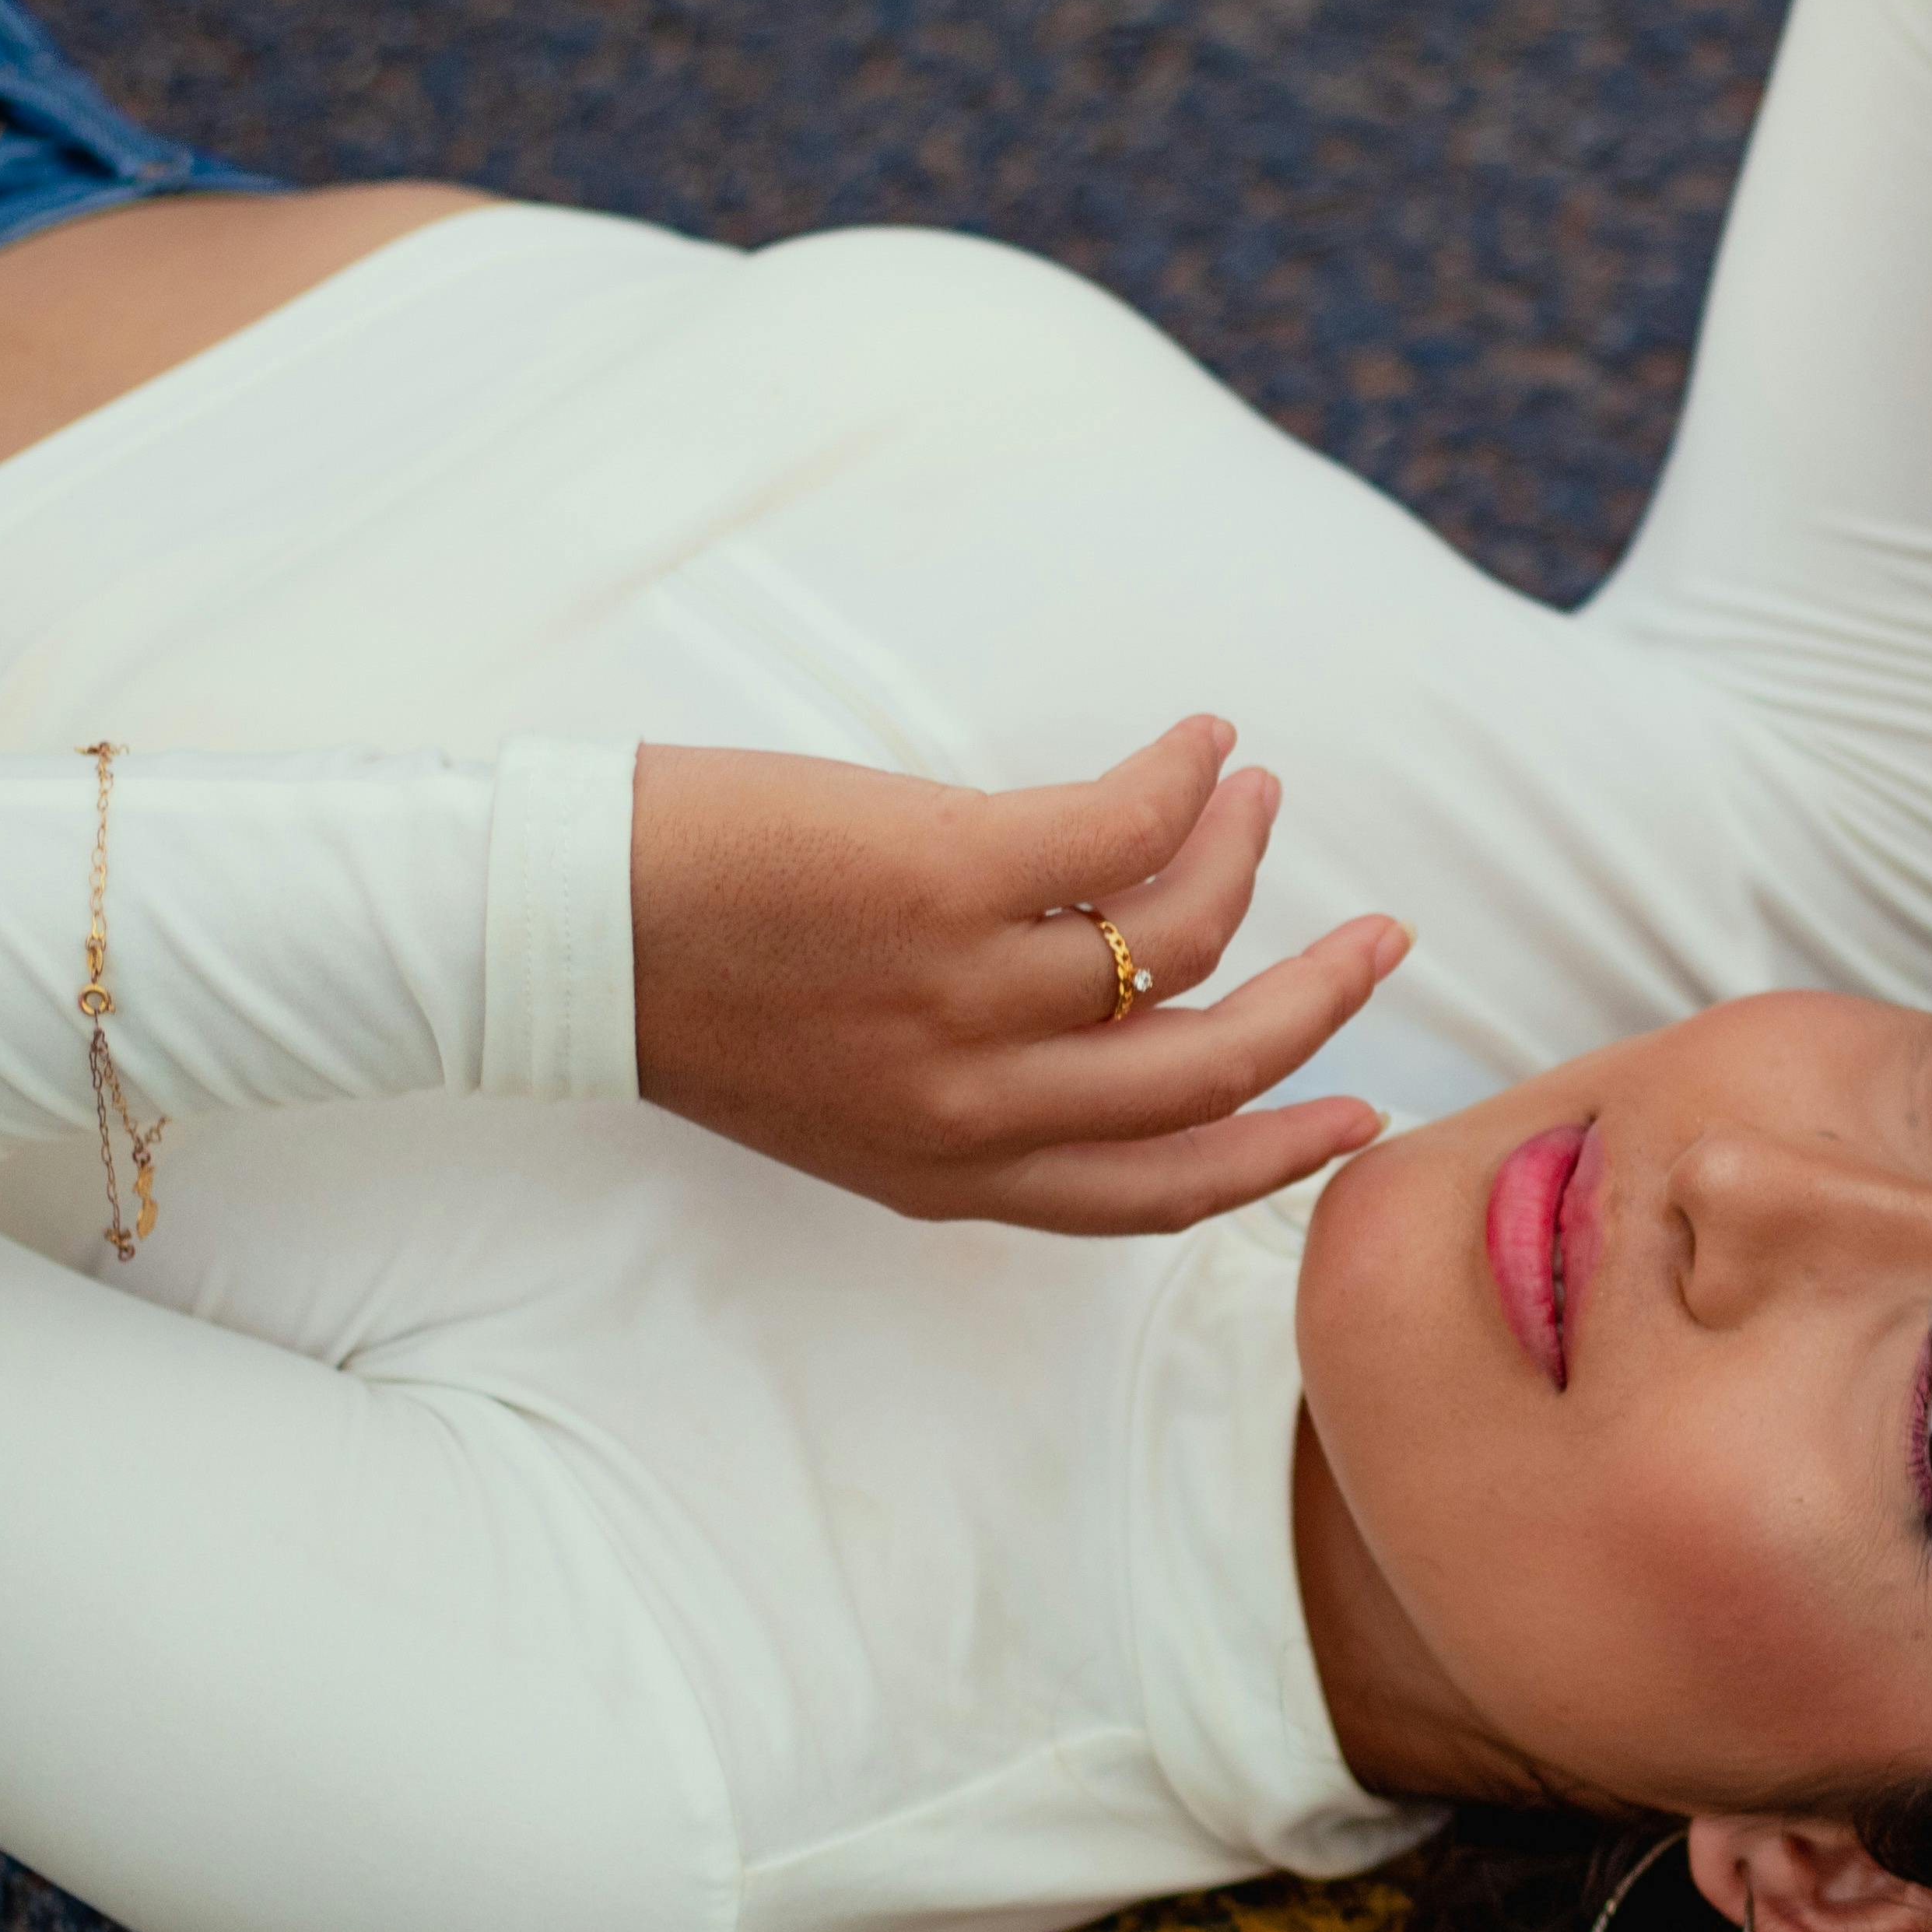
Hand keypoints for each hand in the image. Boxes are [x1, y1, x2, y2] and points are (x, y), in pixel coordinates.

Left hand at [631, 718, 1406, 1231]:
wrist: (549, 927)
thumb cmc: (681, 990)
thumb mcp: (841, 1096)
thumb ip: (967, 1095)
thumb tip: (1096, 1014)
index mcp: (954, 1173)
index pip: (1160, 1190)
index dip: (1278, 1156)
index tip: (1359, 1114)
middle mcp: (975, 1107)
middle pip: (1210, 1071)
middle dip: (1320, 1004)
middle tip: (1382, 937)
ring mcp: (964, 996)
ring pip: (1182, 938)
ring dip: (1242, 852)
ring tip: (1252, 789)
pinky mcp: (944, 880)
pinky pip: (1122, 829)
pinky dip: (1182, 779)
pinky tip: (1200, 741)